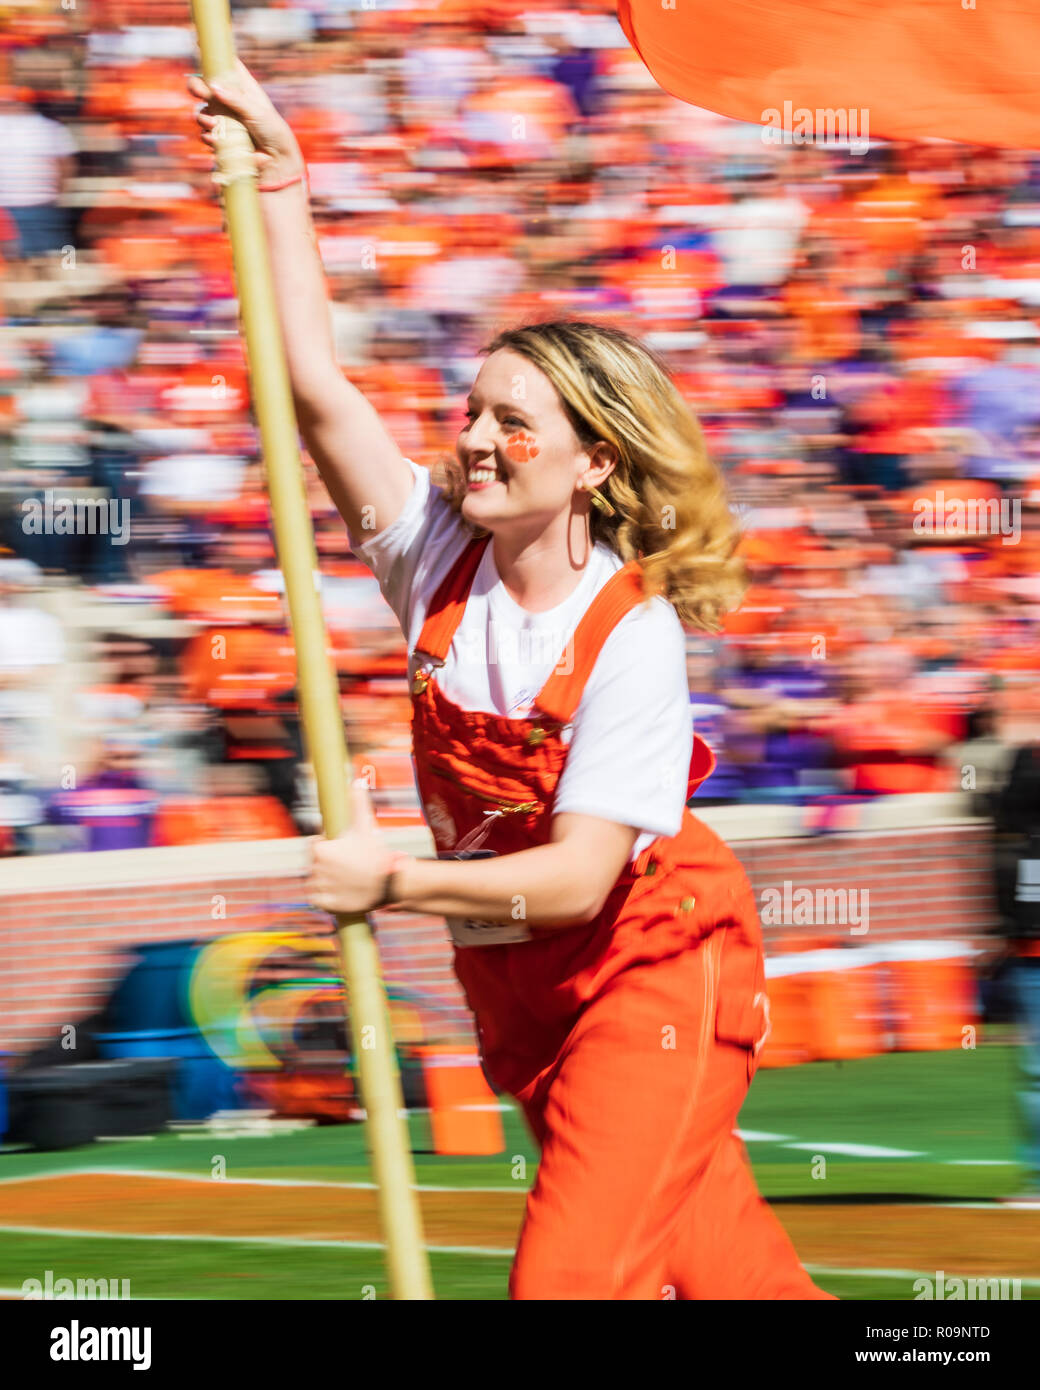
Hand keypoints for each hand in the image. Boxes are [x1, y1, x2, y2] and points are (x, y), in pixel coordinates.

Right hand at [187, 57, 304, 186]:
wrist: (276, 159)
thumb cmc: (271, 129)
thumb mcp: (256, 111)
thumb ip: (235, 99)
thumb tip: (214, 87)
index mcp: (241, 87)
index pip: (224, 66)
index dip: (211, 57)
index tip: (198, 48)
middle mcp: (229, 101)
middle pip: (205, 87)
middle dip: (197, 87)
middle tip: (199, 92)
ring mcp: (224, 119)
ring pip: (202, 112)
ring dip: (204, 118)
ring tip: (214, 124)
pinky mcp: (221, 137)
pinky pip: (206, 134)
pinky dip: (208, 136)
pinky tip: (215, 140)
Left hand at [305, 779, 394, 916]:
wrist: (388, 883)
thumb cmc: (376, 853)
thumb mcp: (366, 826)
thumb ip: (358, 802)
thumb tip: (358, 780)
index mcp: (321, 849)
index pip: (313, 845)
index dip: (326, 845)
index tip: (341, 850)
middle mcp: (316, 869)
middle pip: (314, 863)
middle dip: (326, 863)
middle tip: (347, 865)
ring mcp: (320, 888)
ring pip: (315, 880)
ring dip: (325, 879)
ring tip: (345, 878)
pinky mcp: (325, 904)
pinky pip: (317, 898)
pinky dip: (325, 896)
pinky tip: (339, 890)